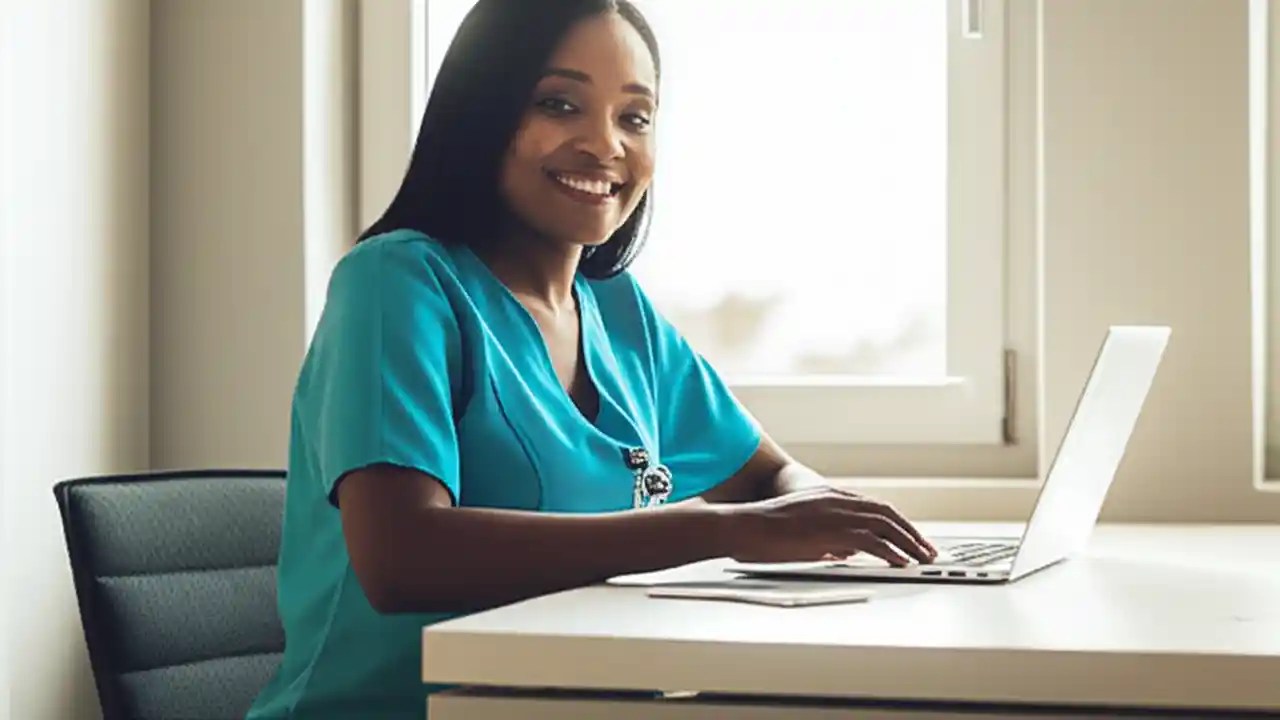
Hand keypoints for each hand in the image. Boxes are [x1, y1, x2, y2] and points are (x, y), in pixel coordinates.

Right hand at [720, 487, 937, 565]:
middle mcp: (837, 500)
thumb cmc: (763, 531)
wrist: (745, 526)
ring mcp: (835, 513)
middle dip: (910, 532)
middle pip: (886, 513)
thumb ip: (827, 538)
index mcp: (829, 496)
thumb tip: (846, 552)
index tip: (910, 537)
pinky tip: (901, 563)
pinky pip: (872, 541)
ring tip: (922, 558)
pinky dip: (891, 552)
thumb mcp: (801, 532)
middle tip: (926, 549)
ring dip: (908, 542)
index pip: (873, 506)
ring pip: (885, 525)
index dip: (896, 522)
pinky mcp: (832, 530)